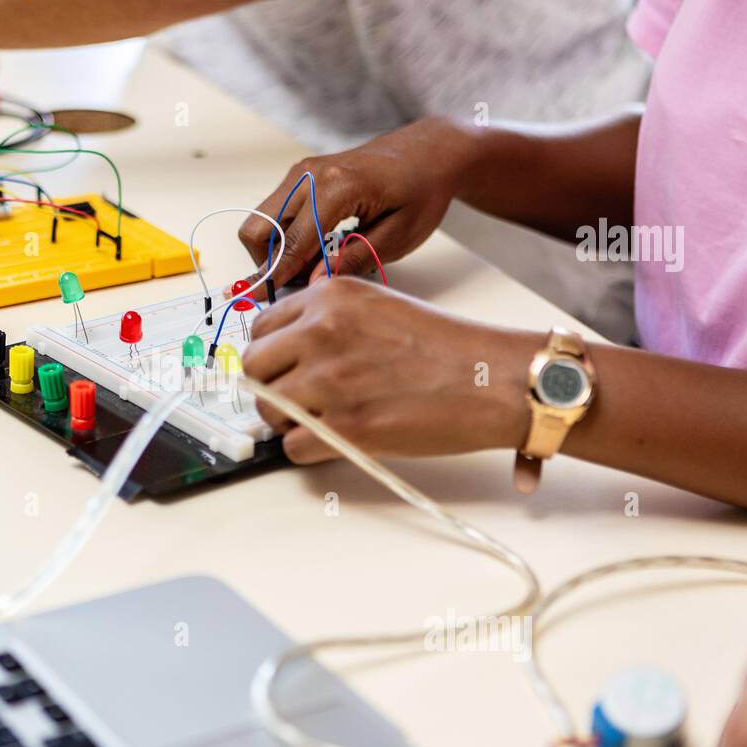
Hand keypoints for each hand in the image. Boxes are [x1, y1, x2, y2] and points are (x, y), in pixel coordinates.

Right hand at [236, 116, 477, 296]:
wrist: (428, 152)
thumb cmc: (422, 191)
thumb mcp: (398, 236)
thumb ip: (354, 259)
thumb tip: (315, 282)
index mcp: (337, 187)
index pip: (291, 242)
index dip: (275, 276)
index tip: (259, 300)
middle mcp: (310, 174)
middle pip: (258, 228)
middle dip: (268, 262)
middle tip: (299, 282)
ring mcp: (302, 171)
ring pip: (261, 221)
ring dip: (276, 250)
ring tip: (313, 266)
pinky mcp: (301, 175)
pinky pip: (275, 212)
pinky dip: (284, 236)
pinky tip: (315, 249)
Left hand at [241, 276, 536, 462]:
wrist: (493, 379)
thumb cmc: (447, 347)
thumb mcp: (380, 304)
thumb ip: (331, 316)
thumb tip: (291, 341)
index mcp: (329, 298)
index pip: (261, 326)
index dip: (274, 352)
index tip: (287, 366)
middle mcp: (321, 333)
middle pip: (253, 367)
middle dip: (271, 385)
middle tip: (299, 398)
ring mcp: (329, 381)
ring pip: (267, 408)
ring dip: (289, 420)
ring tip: (324, 419)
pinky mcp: (344, 427)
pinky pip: (292, 446)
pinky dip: (309, 449)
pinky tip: (337, 439)